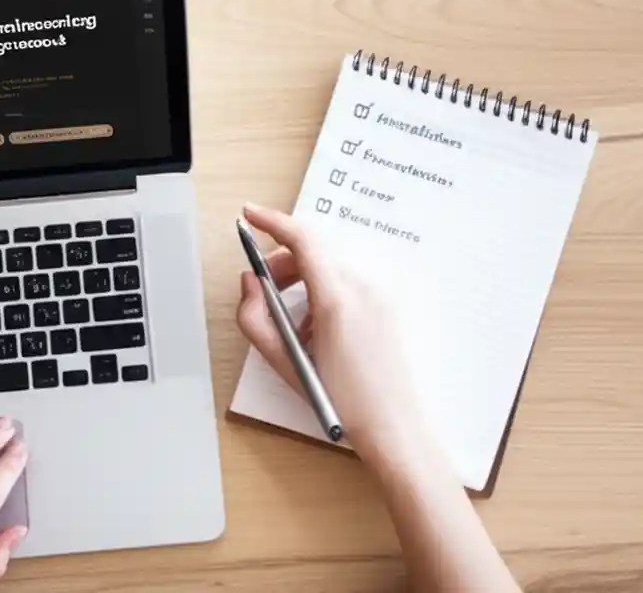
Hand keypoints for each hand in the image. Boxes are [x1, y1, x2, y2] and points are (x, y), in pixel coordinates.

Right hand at [234, 203, 435, 466]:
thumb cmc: (343, 400)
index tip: (249, 215)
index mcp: (338, 297)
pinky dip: (322, 292)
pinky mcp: (388, 304)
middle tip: (262, 290)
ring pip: (328, 264)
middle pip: (313, 249)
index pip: (302, 238)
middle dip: (281, 261)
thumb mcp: (284, 360)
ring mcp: (381, 293)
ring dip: (301, 279)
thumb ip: (254, 315)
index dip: (271, 221)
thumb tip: (250, 282)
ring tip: (292, 322)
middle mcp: (364, 286)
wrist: (394, 427)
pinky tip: (316, 330)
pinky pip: (345, 280)